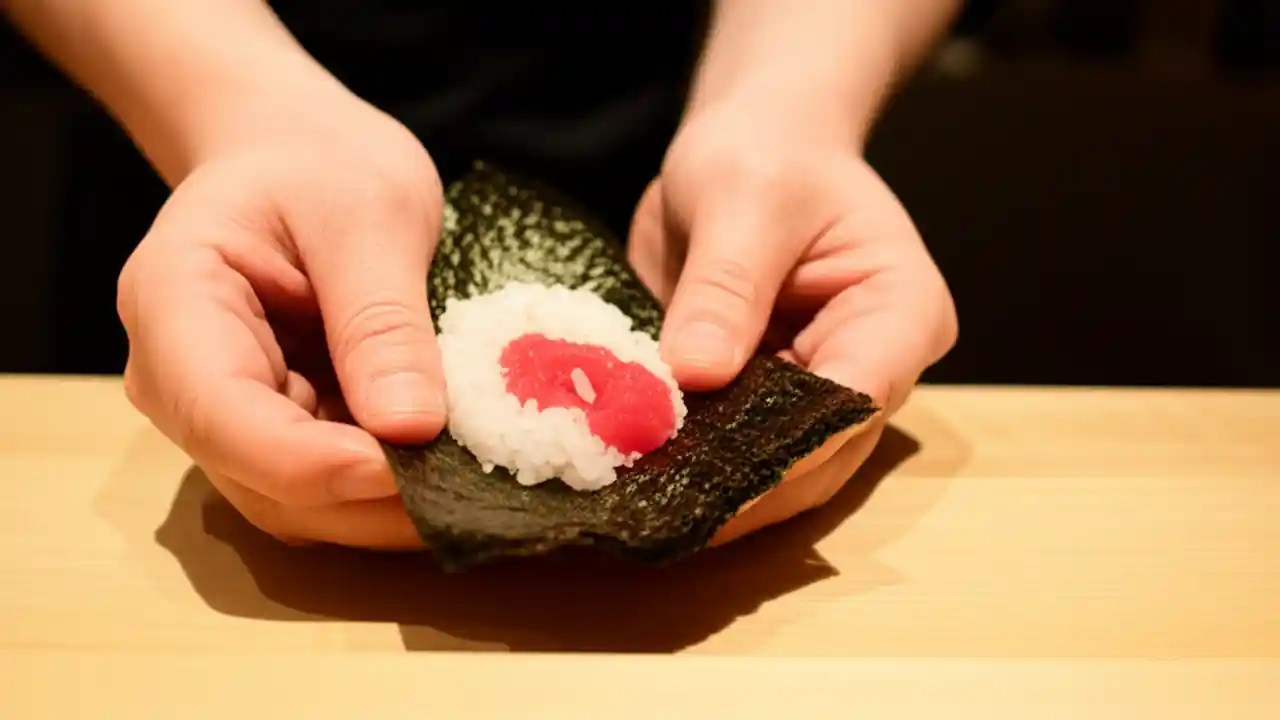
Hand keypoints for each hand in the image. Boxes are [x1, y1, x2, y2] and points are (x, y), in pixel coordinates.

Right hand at [118, 88, 441, 547]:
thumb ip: (381, 320)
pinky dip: (393, 494)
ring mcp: (226, 419)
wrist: (299, 160)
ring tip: (479, 482)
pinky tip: (457, 474)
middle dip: (367, 499)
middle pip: (261, 481)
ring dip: (386, 511)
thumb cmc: (322, 166)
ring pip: (299, 505)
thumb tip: (410, 429)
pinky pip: (330, 489)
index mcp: (175, 304)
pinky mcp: (278, 436)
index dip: (314, 463)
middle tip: (475, 489)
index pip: (223, 416)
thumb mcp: (368, 216)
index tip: (409, 471)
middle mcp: (181, 382)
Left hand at [629, 106, 957, 543]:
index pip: (854, 399)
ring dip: (711, 488)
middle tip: (654, 505)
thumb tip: (696, 374)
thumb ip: (724, 285)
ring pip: (778, 472)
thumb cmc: (765, 152)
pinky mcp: (768, 404)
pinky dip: (690, 465)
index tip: (707, 474)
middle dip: (742, 487)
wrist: (750, 145)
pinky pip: (735, 450)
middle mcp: (876, 368)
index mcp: (901, 311)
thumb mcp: (740, 197)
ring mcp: (821, 392)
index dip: (784, 446)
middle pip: (820, 456)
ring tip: (636, 502)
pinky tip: (635, 475)